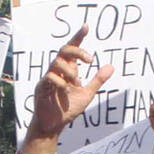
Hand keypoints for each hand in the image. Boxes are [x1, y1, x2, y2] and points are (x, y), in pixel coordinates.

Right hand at [26, 25, 114, 141]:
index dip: (78, 37)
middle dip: (77, 51)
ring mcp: (48, 79)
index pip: (72, 49)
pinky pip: (49, 78)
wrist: (55, 126)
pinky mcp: (41, 88)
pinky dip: (60, 82)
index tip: (86, 27)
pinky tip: (65, 90)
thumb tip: (111, 66)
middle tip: (90, 59)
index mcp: (68, 70)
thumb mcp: (87, 94)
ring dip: (69, 70)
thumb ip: (97, 80)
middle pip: (64, 50)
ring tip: (75, 82)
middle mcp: (57, 71)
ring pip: (56, 62)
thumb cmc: (68, 109)